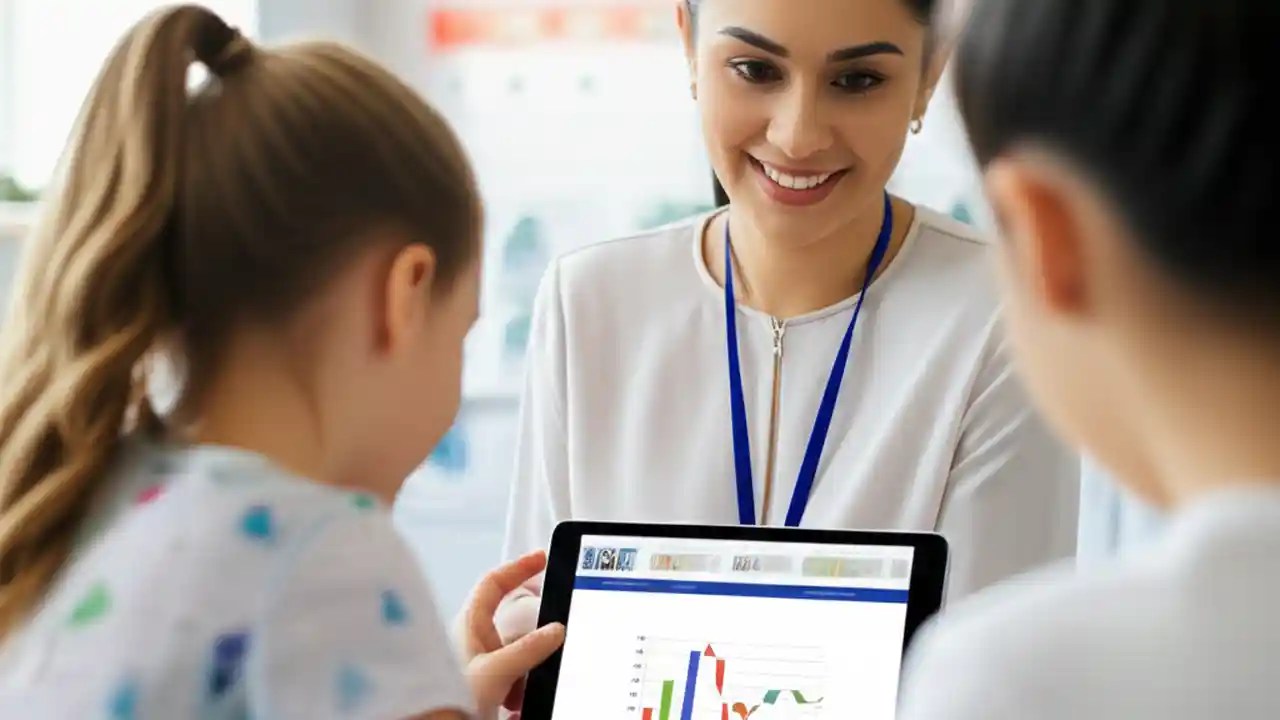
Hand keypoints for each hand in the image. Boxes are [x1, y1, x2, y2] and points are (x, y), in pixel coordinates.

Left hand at [459, 552, 564, 718]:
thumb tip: (555, 630)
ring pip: (519, 657)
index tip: (541, 558)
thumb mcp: (494, 671)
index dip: (517, 567)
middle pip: (515, 626)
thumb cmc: (444, 700)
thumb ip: (527, 650)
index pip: (494, 584)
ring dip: (528, 673)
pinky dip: (521, 693)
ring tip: (524, 691)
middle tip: (551, 646)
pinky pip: (515, 682)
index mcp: (470, 625)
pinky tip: (518, 707)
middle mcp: (475, 642)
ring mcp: (482, 666)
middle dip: (534, 641)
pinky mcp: (488, 689)